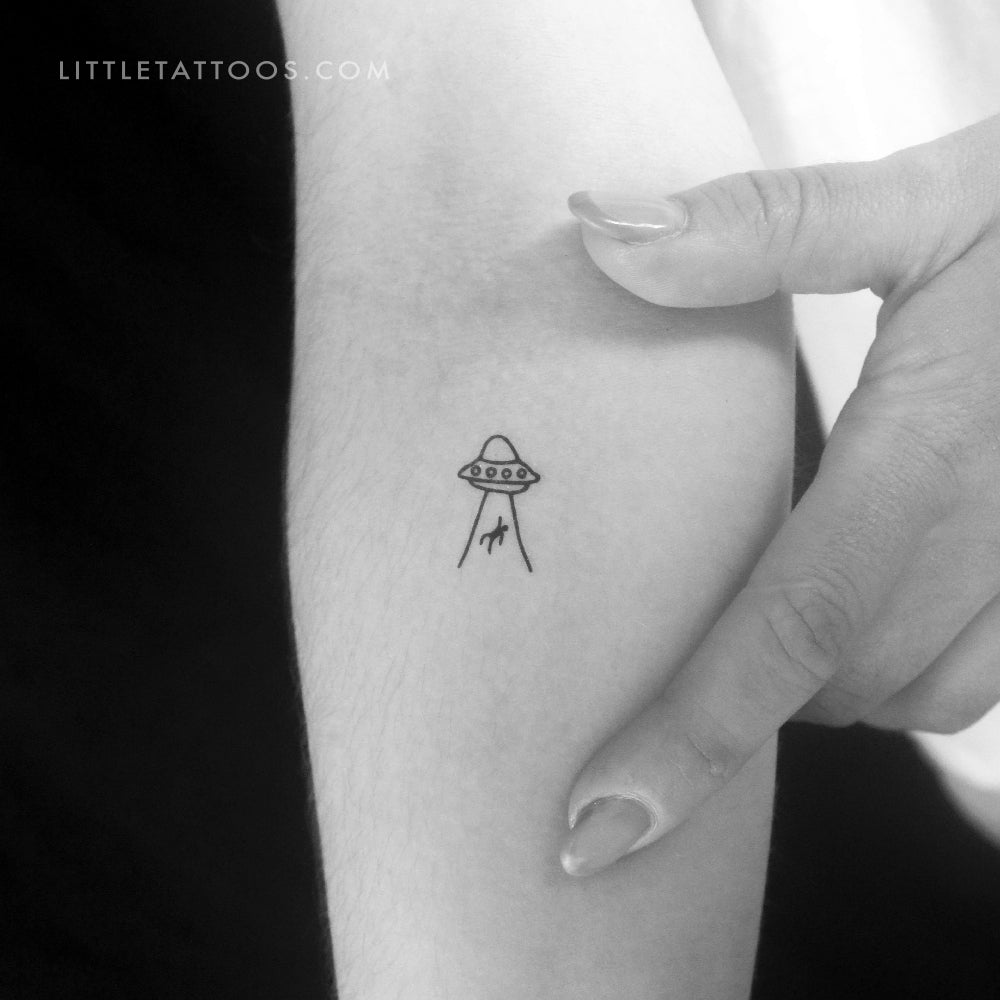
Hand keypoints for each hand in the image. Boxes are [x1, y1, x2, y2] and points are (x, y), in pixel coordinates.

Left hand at [559, 115, 999, 876]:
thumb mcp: (920, 203)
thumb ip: (760, 226)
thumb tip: (599, 233)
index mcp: (937, 456)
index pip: (790, 625)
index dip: (691, 737)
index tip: (600, 823)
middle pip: (839, 682)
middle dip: (737, 706)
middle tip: (654, 682)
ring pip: (915, 696)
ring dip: (821, 684)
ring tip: (754, 634)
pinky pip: (983, 675)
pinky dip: (904, 667)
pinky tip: (866, 610)